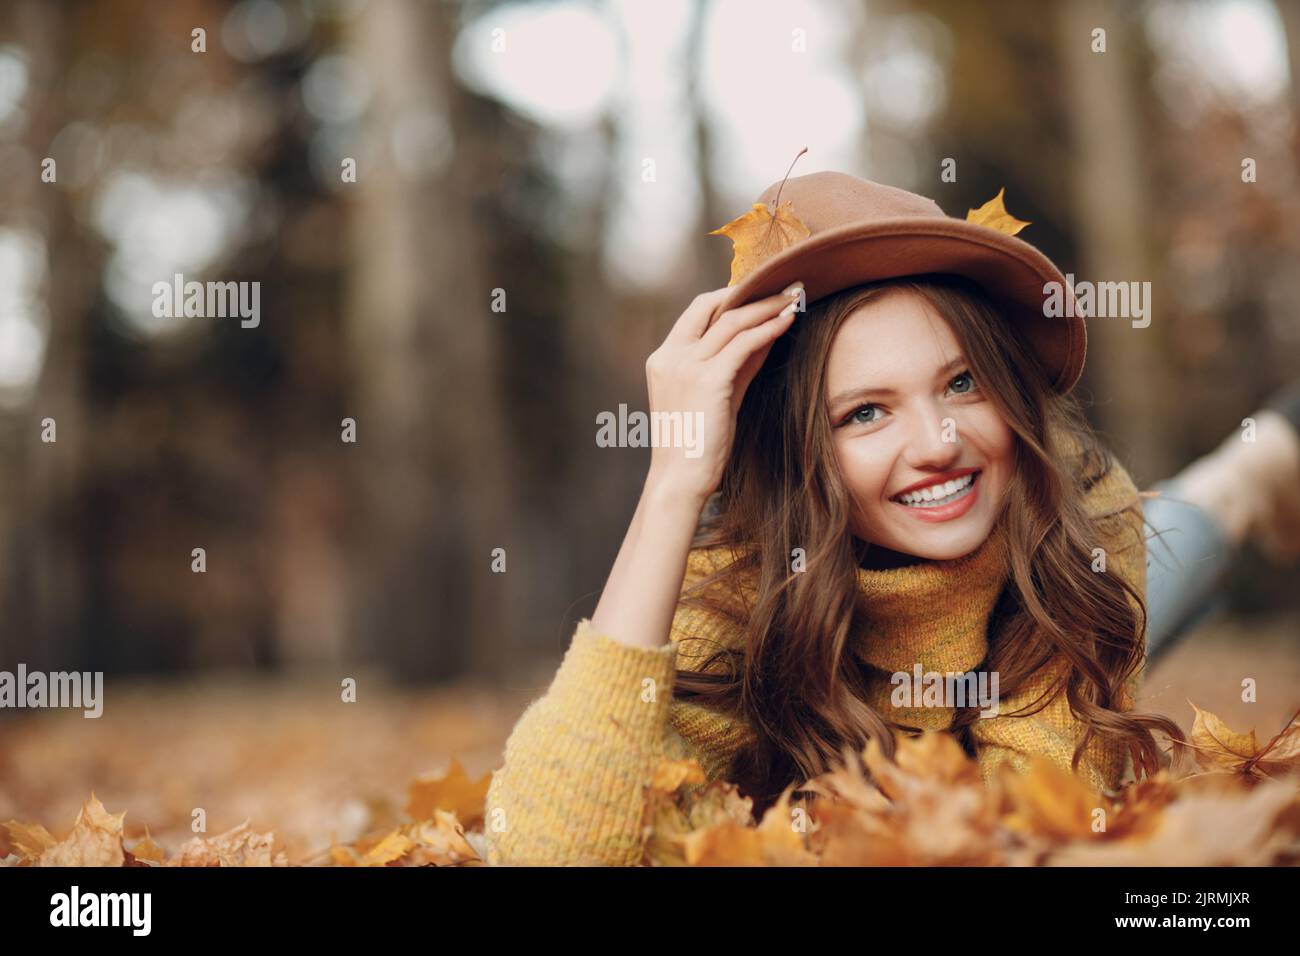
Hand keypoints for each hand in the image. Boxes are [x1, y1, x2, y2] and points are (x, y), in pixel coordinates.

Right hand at [643, 281, 803, 506]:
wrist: (680, 480)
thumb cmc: (698, 446)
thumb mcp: (717, 397)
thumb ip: (737, 366)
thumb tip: (768, 335)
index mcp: (664, 359)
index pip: (697, 312)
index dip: (729, 296)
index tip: (761, 292)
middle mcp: (671, 356)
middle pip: (712, 306)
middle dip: (751, 292)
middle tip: (784, 286)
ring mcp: (686, 366)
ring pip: (732, 320)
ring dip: (767, 305)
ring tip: (795, 298)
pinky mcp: (708, 380)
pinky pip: (744, 343)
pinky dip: (768, 328)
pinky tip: (788, 321)